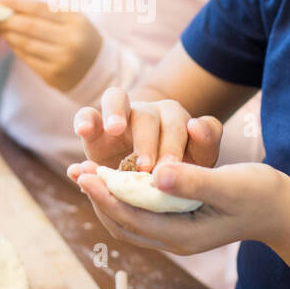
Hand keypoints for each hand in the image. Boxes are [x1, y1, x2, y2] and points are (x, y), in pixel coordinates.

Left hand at [0, 0, 102, 92]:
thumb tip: (12, 4)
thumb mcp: (72, 18)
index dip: (16, 3)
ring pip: (25, 44)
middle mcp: (70, 41)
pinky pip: (27, 59)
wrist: (97, 68)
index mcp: (75, 21)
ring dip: (8, 34)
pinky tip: (10, 41)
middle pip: (29, 26)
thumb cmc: (79, 36)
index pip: (39, 8)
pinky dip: (16, 49)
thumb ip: (47, 10)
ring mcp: (61, 60)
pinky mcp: (52, 75)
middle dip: (6, 19)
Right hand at [68, 85, 222, 172]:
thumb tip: (196, 124)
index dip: (176, 140)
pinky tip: (83, 130)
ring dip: (116, 112)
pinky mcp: (94, 128)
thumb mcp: (197, 163)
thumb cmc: (174, 174)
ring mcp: (119, 116)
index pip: (177, 120)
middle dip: (148, 141)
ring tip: (114, 129)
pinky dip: (85, 119)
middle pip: (148, 114)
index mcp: (174, 119)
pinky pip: (87, 114)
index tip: (173, 164)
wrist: (142, 190)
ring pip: (116, 98)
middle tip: (147, 167)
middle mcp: (147, 112)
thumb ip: (206, 141)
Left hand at [72, 159, 289, 254]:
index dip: (105, 196)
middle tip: (78, 171)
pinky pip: (140, 213)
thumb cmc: (260, 194)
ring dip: (107, 198)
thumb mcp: (229, 184)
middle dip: (98, 198)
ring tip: (87, 173)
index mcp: (184, 235)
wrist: (282, 210)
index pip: (132, 218)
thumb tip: (156, 175)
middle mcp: (175, 239)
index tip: (85, 174)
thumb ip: (193, 180)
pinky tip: (114, 176)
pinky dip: (123, 196)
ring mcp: (176, 233)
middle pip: (122, 224)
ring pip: (129, 220)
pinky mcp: (178, 222)